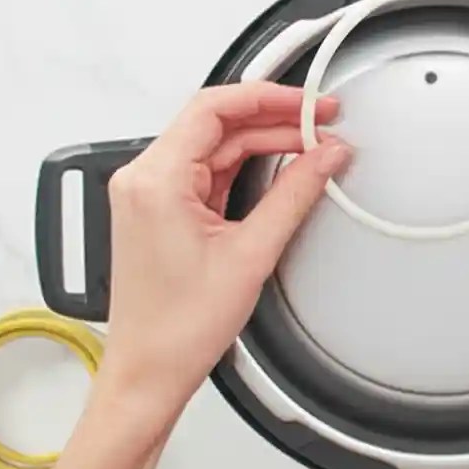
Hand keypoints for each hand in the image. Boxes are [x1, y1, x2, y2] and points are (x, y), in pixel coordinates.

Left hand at [100, 81, 349, 412]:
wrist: (148, 372)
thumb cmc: (177, 329)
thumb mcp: (251, 254)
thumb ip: (294, 194)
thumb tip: (324, 157)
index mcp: (155, 180)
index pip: (214, 108)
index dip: (269, 96)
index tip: (308, 103)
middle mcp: (143, 179)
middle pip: (216, 124)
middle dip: (274, 119)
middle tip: (322, 124)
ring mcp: (149, 194)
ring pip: (214, 147)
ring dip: (263, 143)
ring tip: (312, 146)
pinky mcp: (159, 209)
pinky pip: (207, 172)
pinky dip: (245, 168)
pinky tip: (281, 169)